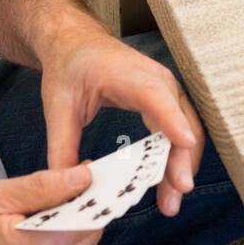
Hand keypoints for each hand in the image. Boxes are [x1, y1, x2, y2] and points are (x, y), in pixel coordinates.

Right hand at [0, 165, 102, 244]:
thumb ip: (43, 186)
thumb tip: (82, 175)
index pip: (89, 217)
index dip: (91, 191)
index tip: (89, 173)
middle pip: (91, 233)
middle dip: (82, 207)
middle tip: (63, 188)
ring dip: (77, 227)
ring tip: (46, 215)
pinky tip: (47, 234)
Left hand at [40, 27, 203, 218]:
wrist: (76, 43)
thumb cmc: (69, 68)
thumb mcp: (58, 107)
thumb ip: (62, 148)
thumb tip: (69, 186)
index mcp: (127, 75)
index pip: (155, 96)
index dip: (171, 119)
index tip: (185, 142)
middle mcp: (155, 79)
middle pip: (178, 120)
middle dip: (181, 159)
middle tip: (176, 194)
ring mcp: (165, 89)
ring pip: (185, 129)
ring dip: (181, 165)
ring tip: (169, 202)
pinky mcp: (165, 100)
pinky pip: (179, 130)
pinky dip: (176, 157)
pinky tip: (167, 184)